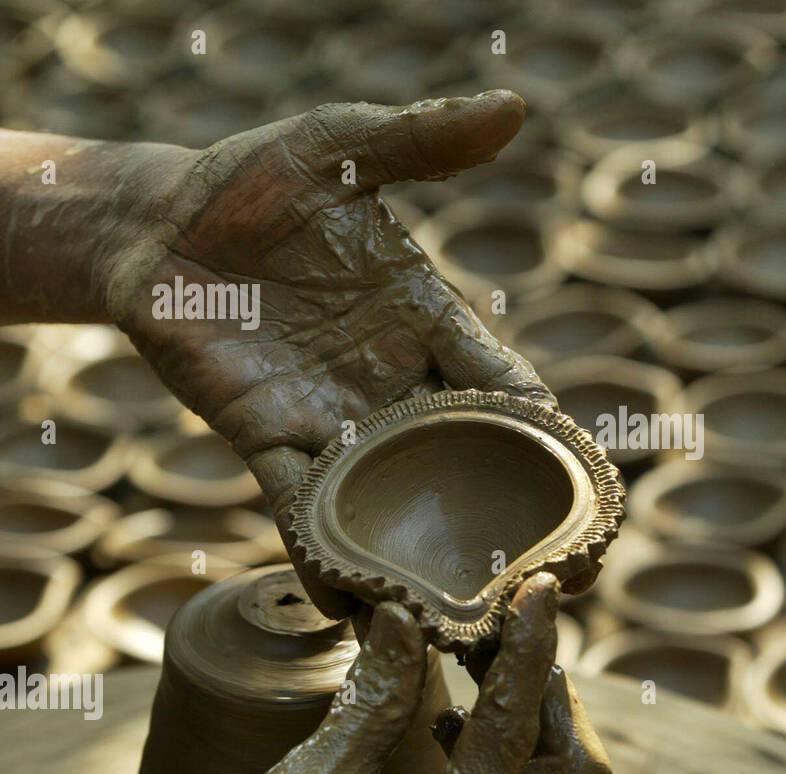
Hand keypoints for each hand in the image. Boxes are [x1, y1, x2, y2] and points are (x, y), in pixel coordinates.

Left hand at [99, 92, 553, 615]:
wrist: (156, 222)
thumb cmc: (256, 180)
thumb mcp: (341, 148)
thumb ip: (423, 139)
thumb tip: (513, 106)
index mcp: (430, 318)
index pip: (505, 387)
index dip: (547, 437)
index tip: (591, 494)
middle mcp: (394, 380)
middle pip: (464, 460)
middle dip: (505, 518)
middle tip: (552, 579)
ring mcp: (333, 417)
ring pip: (394, 497)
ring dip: (424, 551)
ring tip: (461, 616)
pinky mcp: (267, 439)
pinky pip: (301, 506)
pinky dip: (325, 552)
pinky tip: (353, 605)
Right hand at [211, 573, 611, 773]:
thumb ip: (366, 708)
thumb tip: (402, 618)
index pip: (513, 732)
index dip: (530, 651)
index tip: (537, 589)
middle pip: (576, 770)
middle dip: (549, 694)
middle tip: (497, 639)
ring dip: (542, 725)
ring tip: (481, 677)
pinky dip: (522, 756)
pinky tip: (455, 729)